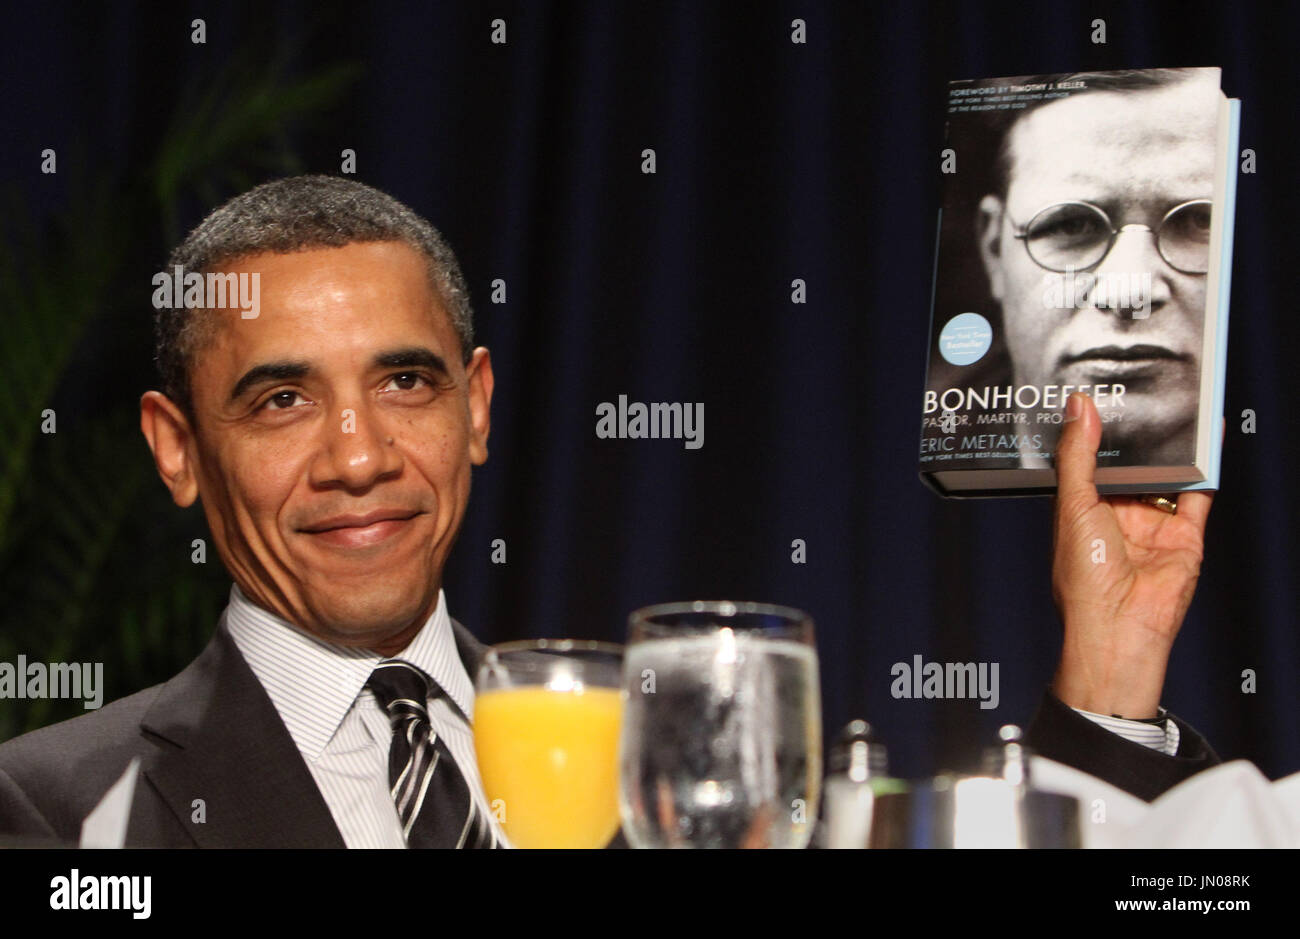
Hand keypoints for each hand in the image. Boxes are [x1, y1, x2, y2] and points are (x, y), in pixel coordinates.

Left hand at [1050, 393, 1212, 718]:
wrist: (1120, 626)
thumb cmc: (1084, 577)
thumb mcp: (1073, 504)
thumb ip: (1079, 455)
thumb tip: (1079, 408)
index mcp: (1082, 510)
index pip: (1090, 462)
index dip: (1095, 433)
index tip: (1100, 396)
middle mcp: (1118, 515)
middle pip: (1132, 465)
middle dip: (1136, 434)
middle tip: (1140, 390)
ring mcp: (1153, 524)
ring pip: (1166, 474)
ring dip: (1171, 444)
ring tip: (1175, 401)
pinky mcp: (1186, 534)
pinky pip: (1199, 491)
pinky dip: (1205, 462)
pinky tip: (1209, 432)